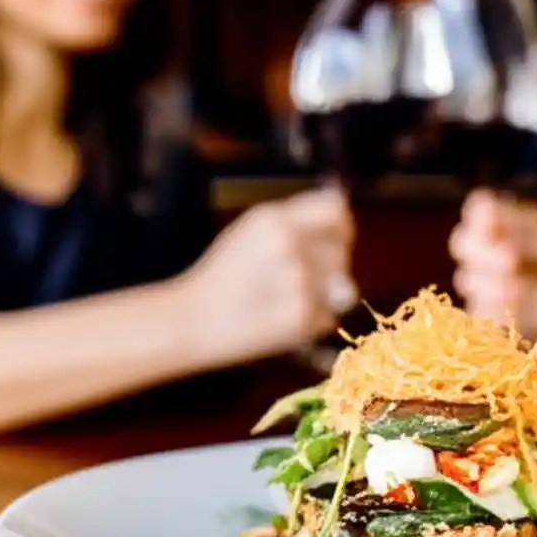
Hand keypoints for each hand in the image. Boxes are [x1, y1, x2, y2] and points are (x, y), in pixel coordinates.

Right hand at [173, 186, 355, 367]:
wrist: (191, 320)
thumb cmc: (224, 278)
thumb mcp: (251, 234)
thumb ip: (297, 228)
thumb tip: (346, 232)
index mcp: (274, 219)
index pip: (336, 211)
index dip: (342, 228)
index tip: (338, 242)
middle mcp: (288, 244)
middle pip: (341, 253)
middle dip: (330, 270)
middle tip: (295, 284)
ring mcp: (297, 280)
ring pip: (339, 289)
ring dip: (321, 299)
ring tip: (282, 303)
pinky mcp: (300, 315)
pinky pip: (328, 318)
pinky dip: (311, 325)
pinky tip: (280, 323)